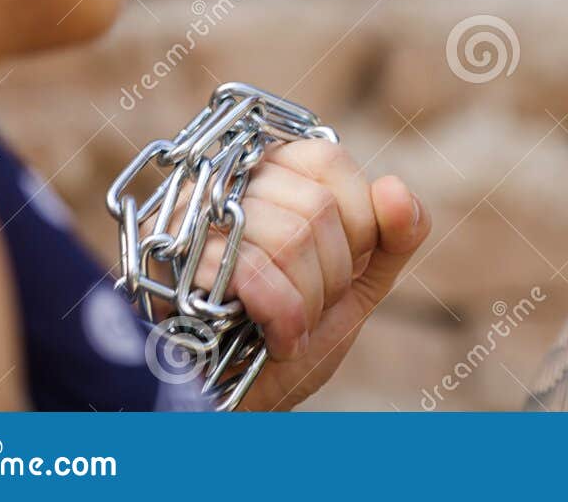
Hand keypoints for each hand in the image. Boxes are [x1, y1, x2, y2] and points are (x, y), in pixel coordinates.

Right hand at [183, 141, 429, 409]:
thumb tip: (396, 190)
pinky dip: (281, 317)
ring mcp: (192, 214)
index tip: (340, 267)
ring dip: (306, 301)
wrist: (236, 406)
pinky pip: (251, 272)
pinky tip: (275, 338)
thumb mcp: (358, 286)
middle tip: (310, 306)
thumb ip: (393, 236)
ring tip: (289, 324)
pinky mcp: (171, 258)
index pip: (328, 160)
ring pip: (289, 237)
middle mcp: (228, 180)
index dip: (354, 222)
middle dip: (331, 275)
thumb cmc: (291, 336)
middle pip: (315, 206)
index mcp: (275, 171)